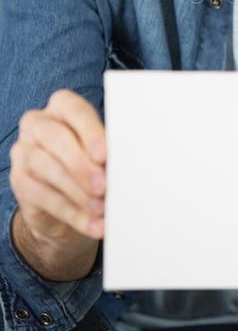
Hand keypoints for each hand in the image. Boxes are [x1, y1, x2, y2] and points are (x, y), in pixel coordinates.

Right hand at [9, 90, 105, 249]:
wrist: (68, 202)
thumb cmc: (91, 165)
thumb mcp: (103, 154)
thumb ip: (110, 152)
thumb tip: (125, 164)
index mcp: (61, 106)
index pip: (74, 110)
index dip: (90, 132)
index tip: (105, 155)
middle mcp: (38, 124)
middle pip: (56, 138)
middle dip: (82, 165)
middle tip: (103, 186)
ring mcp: (24, 151)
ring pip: (48, 168)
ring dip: (78, 192)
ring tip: (101, 208)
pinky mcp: (19, 181)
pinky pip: (45, 197)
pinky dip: (73, 213)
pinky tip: (93, 224)